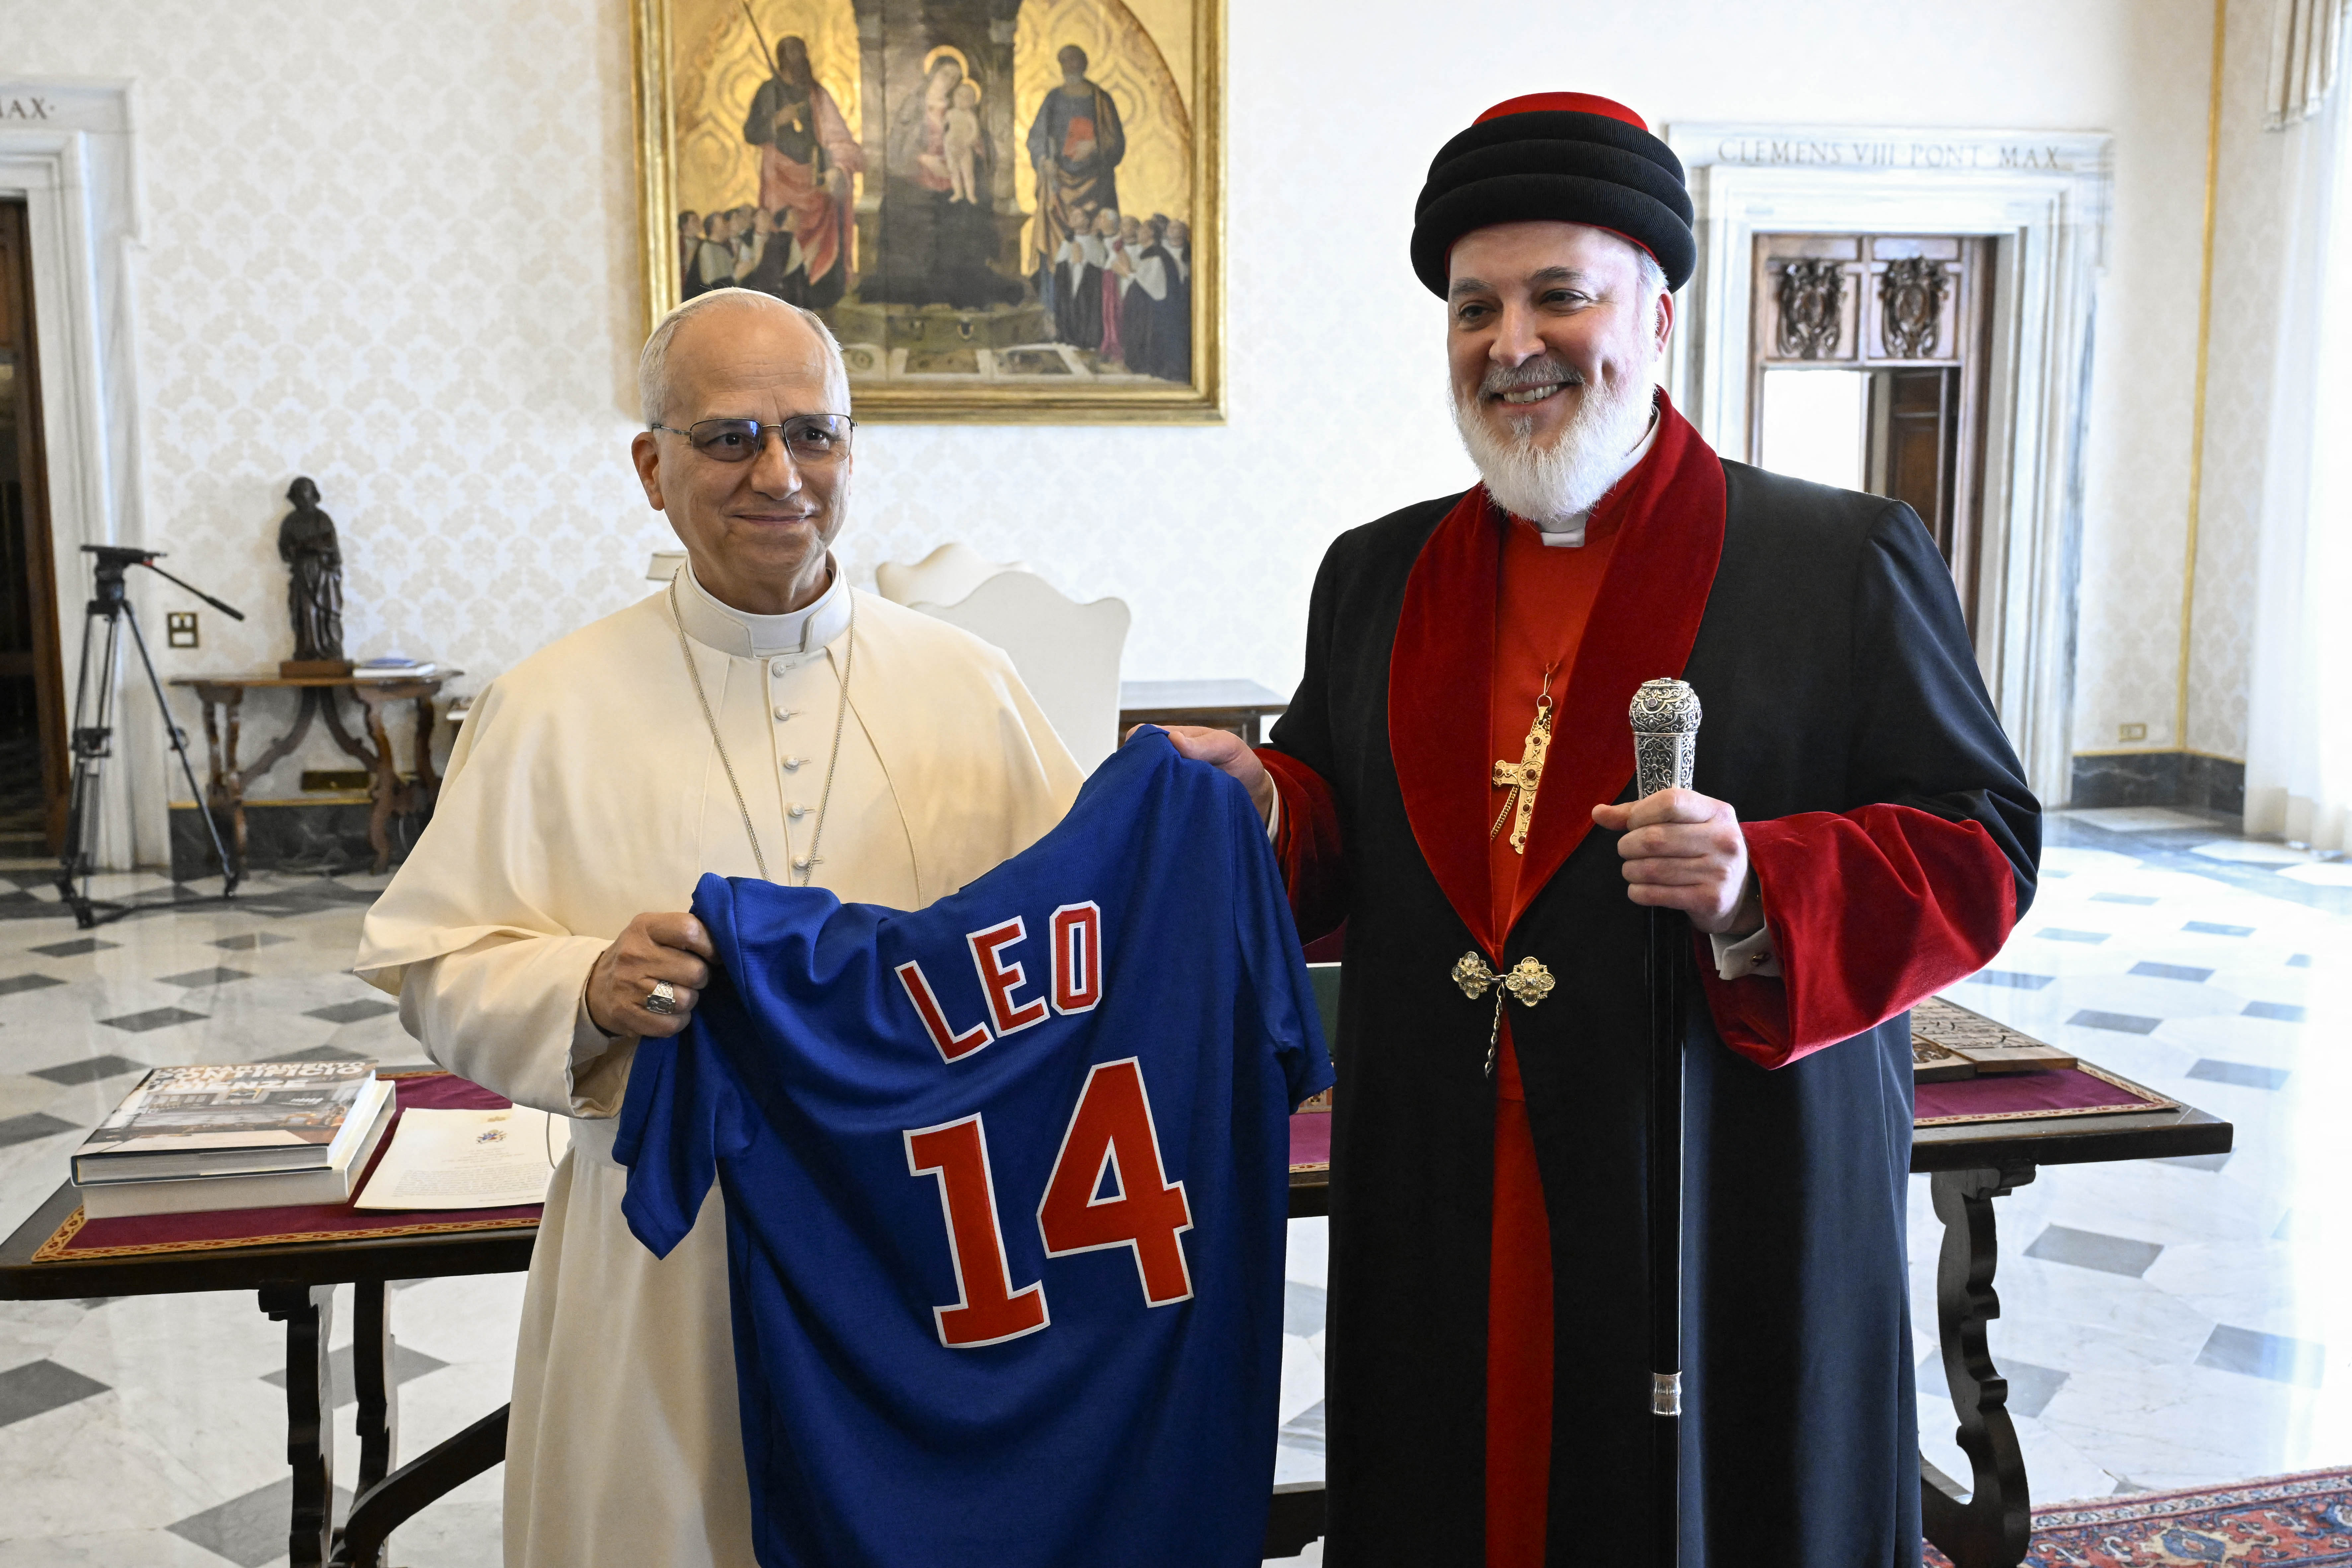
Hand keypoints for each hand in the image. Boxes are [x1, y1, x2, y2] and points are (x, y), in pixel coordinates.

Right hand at [586, 912, 715, 1038]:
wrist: (597, 986)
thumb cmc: (640, 955)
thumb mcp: (655, 932)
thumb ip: (686, 932)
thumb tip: (727, 944)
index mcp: (644, 927)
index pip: (689, 930)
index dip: (711, 945)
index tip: (713, 956)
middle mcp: (634, 954)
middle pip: (694, 971)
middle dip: (702, 977)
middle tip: (692, 978)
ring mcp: (628, 986)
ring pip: (685, 1000)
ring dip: (690, 1000)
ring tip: (679, 994)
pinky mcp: (626, 1015)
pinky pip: (671, 1024)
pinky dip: (678, 1021)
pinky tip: (670, 1012)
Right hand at [1139, 724, 1274, 826]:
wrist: (1255, 794)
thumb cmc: (1239, 763)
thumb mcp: (1227, 745)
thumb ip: (1204, 744)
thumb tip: (1174, 739)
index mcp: (1172, 740)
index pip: (1143, 736)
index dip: (1139, 746)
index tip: (1145, 760)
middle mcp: (1165, 762)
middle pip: (1139, 764)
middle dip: (1142, 773)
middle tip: (1155, 784)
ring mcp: (1167, 784)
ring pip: (1146, 787)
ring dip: (1152, 793)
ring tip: (1162, 801)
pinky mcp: (1172, 806)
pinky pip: (1160, 807)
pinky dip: (1162, 810)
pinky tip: (1166, 814)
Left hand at [1590, 789, 1760, 934]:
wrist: (1739, 893)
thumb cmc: (1702, 850)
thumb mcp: (1683, 823)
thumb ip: (1640, 814)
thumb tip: (1599, 813)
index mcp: (1717, 812)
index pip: (1670, 801)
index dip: (1640, 812)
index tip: (1631, 823)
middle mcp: (1722, 840)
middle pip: (1655, 837)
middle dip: (1628, 845)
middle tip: (1627, 850)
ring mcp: (1718, 871)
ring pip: (1652, 868)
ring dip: (1631, 870)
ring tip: (1632, 869)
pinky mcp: (1709, 900)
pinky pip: (1657, 894)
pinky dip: (1638, 892)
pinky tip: (1639, 888)